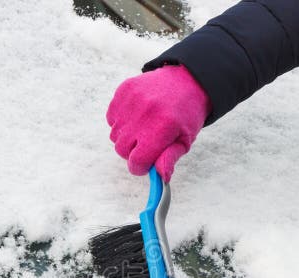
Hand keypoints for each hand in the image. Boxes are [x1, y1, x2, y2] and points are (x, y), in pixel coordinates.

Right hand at [106, 65, 210, 180]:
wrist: (186, 80)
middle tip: (146, 144)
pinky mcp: (124, 90)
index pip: (137, 161)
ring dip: (126, 137)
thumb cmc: (186, 115)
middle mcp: (144, 113)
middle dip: (132, 152)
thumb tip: (161, 177)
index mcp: (162, 128)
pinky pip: (111, 118)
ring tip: (142, 127)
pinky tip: (136, 116)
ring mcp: (132, 100)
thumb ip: (169, 159)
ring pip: (115, 135)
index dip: (140, 167)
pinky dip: (120, 121)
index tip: (146, 164)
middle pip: (121, 150)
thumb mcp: (184, 140)